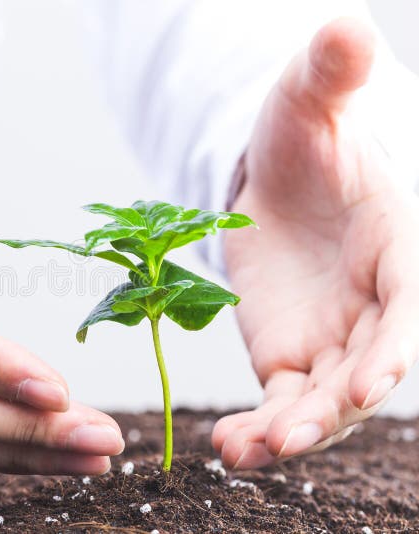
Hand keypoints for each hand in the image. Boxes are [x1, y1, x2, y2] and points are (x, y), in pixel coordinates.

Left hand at [212, 19, 418, 468]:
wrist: (279, 176)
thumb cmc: (303, 135)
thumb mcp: (305, 100)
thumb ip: (328, 75)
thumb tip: (344, 25)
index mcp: (397, 243)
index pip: (410, 302)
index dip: (396, 344)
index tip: (370, 384)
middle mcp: (376, 302)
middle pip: (370, 366)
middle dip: (336, 406)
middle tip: (288, 435)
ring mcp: (334, 336)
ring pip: (326, 399)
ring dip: (292, 431)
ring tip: (243, 453)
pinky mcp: (290, 354)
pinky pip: (282, 401)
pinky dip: (260, 427)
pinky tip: (226, 445)